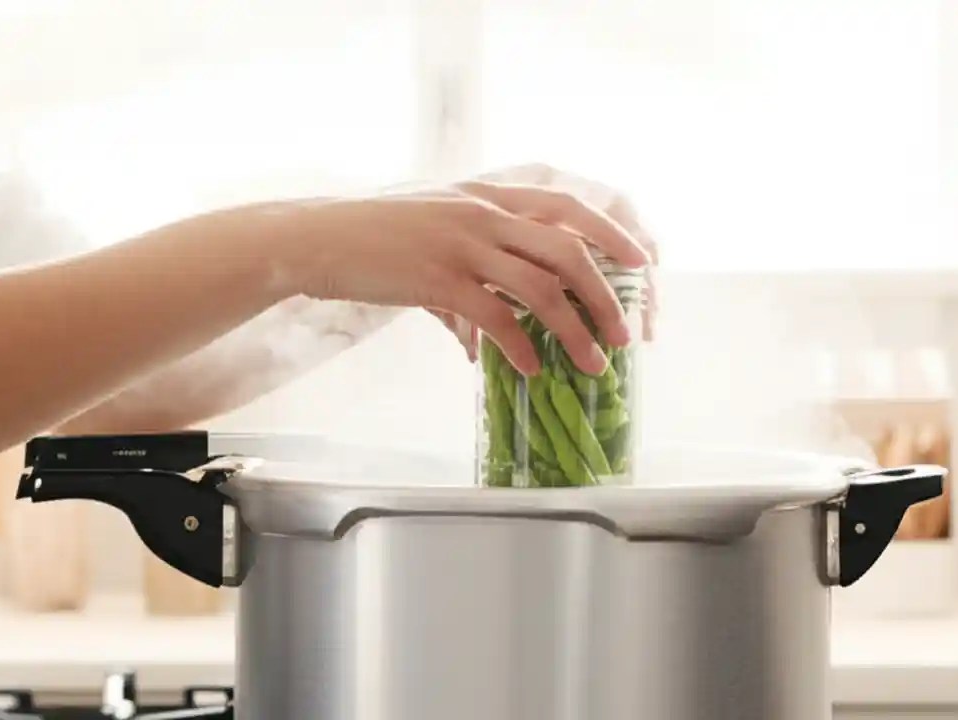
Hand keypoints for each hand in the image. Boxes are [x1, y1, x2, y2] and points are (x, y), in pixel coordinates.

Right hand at [283, 175, 650, 375]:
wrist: (315, 238)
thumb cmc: (372, 238)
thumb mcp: (431, 232)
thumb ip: (468, 277)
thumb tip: (485, 344)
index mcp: (487, 195)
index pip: (567, 207)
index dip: (611, 234)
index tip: (642, 262)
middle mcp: (482, 213)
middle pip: (567, 250)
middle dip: (605, 294)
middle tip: (625, 332)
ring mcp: (461, 244)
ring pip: (541, 288)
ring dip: (575, 330)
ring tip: (592, 363)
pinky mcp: (437, 278)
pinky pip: (495, 317)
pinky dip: (521, 346)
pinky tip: (533, 370)